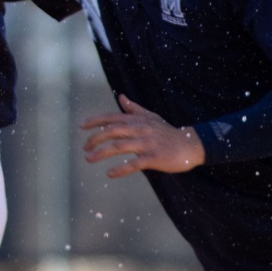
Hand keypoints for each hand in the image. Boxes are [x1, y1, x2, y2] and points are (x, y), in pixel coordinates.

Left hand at [81, 95, 205, 177]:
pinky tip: (110, 173)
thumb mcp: (150, 117)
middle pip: (111, 131)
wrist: (190, 145)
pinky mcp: (154, 157)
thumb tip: (120, 97)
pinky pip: (134, 164)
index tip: (81, 126)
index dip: (95, 121)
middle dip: (94, 139)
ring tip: (89, 159)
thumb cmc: (167, 131)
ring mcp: (146, 143)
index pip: (111, 118)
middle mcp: (139, 129)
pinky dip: (121, 169)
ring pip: (119, 146)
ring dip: (102, 153)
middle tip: (84, 147)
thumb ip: (134, 109)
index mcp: (137, 120)